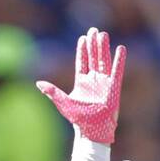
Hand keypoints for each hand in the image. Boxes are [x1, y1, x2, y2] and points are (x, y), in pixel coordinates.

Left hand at [37, 27, 125, 145]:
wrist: (92, 130)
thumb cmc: (78, 119)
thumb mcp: (63, 103)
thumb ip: (52, 91)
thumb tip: (38, 83)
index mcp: (82, 83)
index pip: (82, 62)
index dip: (82, 50)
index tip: (83, 38)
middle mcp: (93, 81)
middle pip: (93, 58)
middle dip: (93, 45)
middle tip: (94, 30)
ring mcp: (104, 83)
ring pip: (104, 61)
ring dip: (103, 48)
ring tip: (103, 34)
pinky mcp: (114, 88)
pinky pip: (117, 71)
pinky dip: (119, 61)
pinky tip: (121, 49)